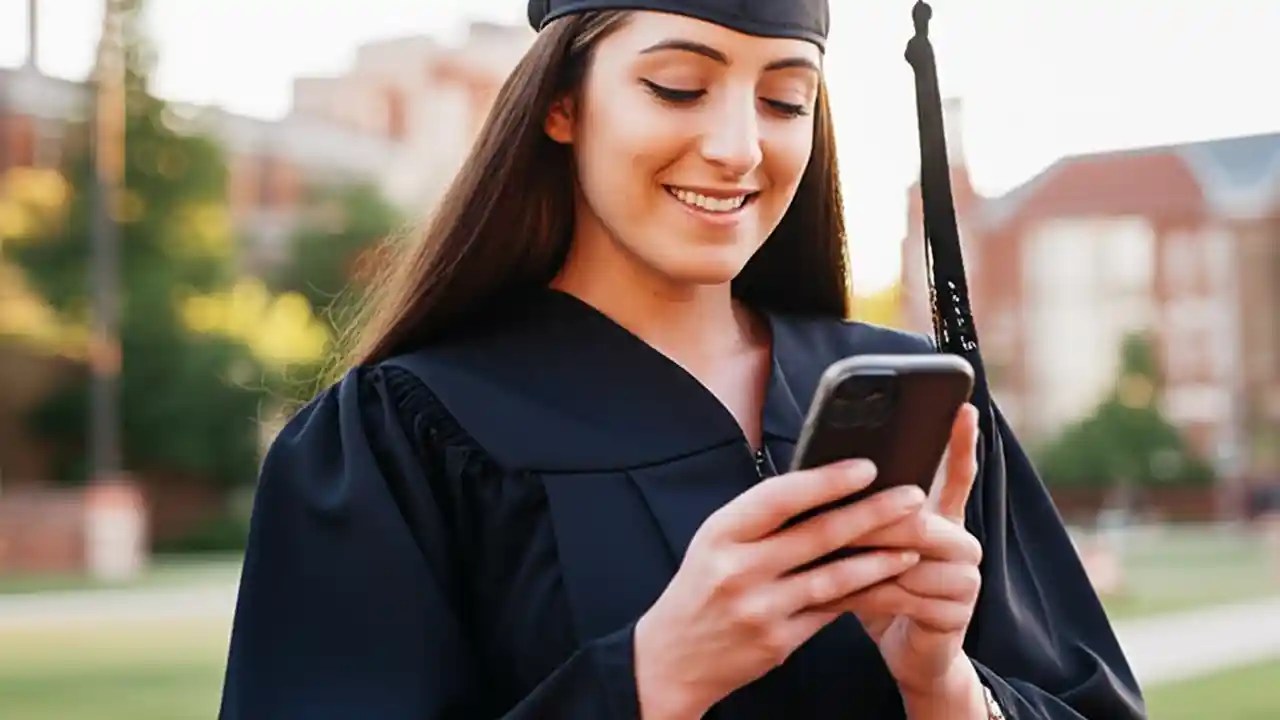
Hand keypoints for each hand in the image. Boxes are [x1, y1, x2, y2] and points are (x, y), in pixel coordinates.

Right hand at [634, 459, 926, 718]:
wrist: (673, 659)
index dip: (827, 480)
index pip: (780, 497)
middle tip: (911, 496)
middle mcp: (738, 570)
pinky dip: (862, 595)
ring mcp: (760, 609)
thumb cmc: (701, 589)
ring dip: (880, 559)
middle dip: (872, 513)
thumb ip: (760, 519)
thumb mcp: (714, 542)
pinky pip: (831, 612)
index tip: (866, 467)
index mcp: (721, 534)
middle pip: (817, 534)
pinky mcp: (778, 642)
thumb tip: (822, 486)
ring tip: (914, 543)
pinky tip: (887, 582)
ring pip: (834, 578)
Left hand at [836, 404, 985, 703]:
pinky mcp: (957, 612)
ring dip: (857, 563)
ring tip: (818, 562)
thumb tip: (829, 472)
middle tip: (828, 520)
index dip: (961, 442)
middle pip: (917, 521)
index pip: (958, 474)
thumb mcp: (871, 547)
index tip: (963, 406)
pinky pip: (901, 596)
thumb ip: (867, 513)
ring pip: (905, 559)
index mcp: (945, 520)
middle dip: (868, 523)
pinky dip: (862, 596)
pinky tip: (833, 597)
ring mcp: (966, 578)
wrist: (908, 653)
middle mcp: (964, 542)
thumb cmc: (880, 590)